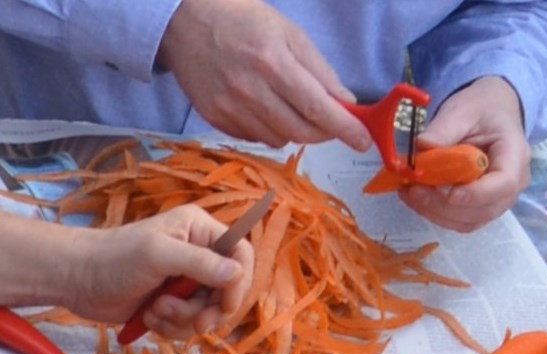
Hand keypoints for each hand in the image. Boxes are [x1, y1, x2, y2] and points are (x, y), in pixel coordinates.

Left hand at [64, 205, 252, 337]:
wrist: (77, 279)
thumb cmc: (113, 258)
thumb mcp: (158, 255)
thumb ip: (200, 263)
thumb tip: (236, 274)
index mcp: (200, 231)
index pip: (241, 256)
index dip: (239, 284)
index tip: (224, 306)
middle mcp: (199, 254)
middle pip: (229, 291)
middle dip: (208, 310)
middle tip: (195, 323)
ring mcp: (186, 281)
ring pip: (209, 312)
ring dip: (184, 320)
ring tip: (157, 310)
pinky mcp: (173, 303)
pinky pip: (190, 325)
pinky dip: (171, 327)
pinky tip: (149, 317)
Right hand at [158, 0, 370, 149]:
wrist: (183, 22)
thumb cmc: (242, 20)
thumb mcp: (288, 32)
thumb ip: (320, 70)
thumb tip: (347, 104)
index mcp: (273, 62)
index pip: (318, 108)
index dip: (345, 128)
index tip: (363, 141)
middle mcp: (250, 90)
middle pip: (302, 131)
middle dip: (325, 131)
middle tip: (330, 120)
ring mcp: (230, 108)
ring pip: (281, 139)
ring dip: (296, 129)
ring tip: (289, 103)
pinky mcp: (216, 119)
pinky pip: (257, 138)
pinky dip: (270, 129)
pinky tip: (265, 107)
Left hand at [399, 77, 531, 231]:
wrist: (493, 113)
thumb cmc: (482, 109)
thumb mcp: (463, 109)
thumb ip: (444, 128)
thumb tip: (422, 147)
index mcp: (515, 155)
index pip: (504, 184)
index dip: (477, 194)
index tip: (449, 194)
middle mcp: (514, 185)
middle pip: (484, 209)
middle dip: (445, 205)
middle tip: (413, 189)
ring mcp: (498, 200)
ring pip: (470, 221)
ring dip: (436, 213)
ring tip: (409, 192)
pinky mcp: (481, 207)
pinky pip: (461, 220)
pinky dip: (436, 213)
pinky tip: (417, 197)